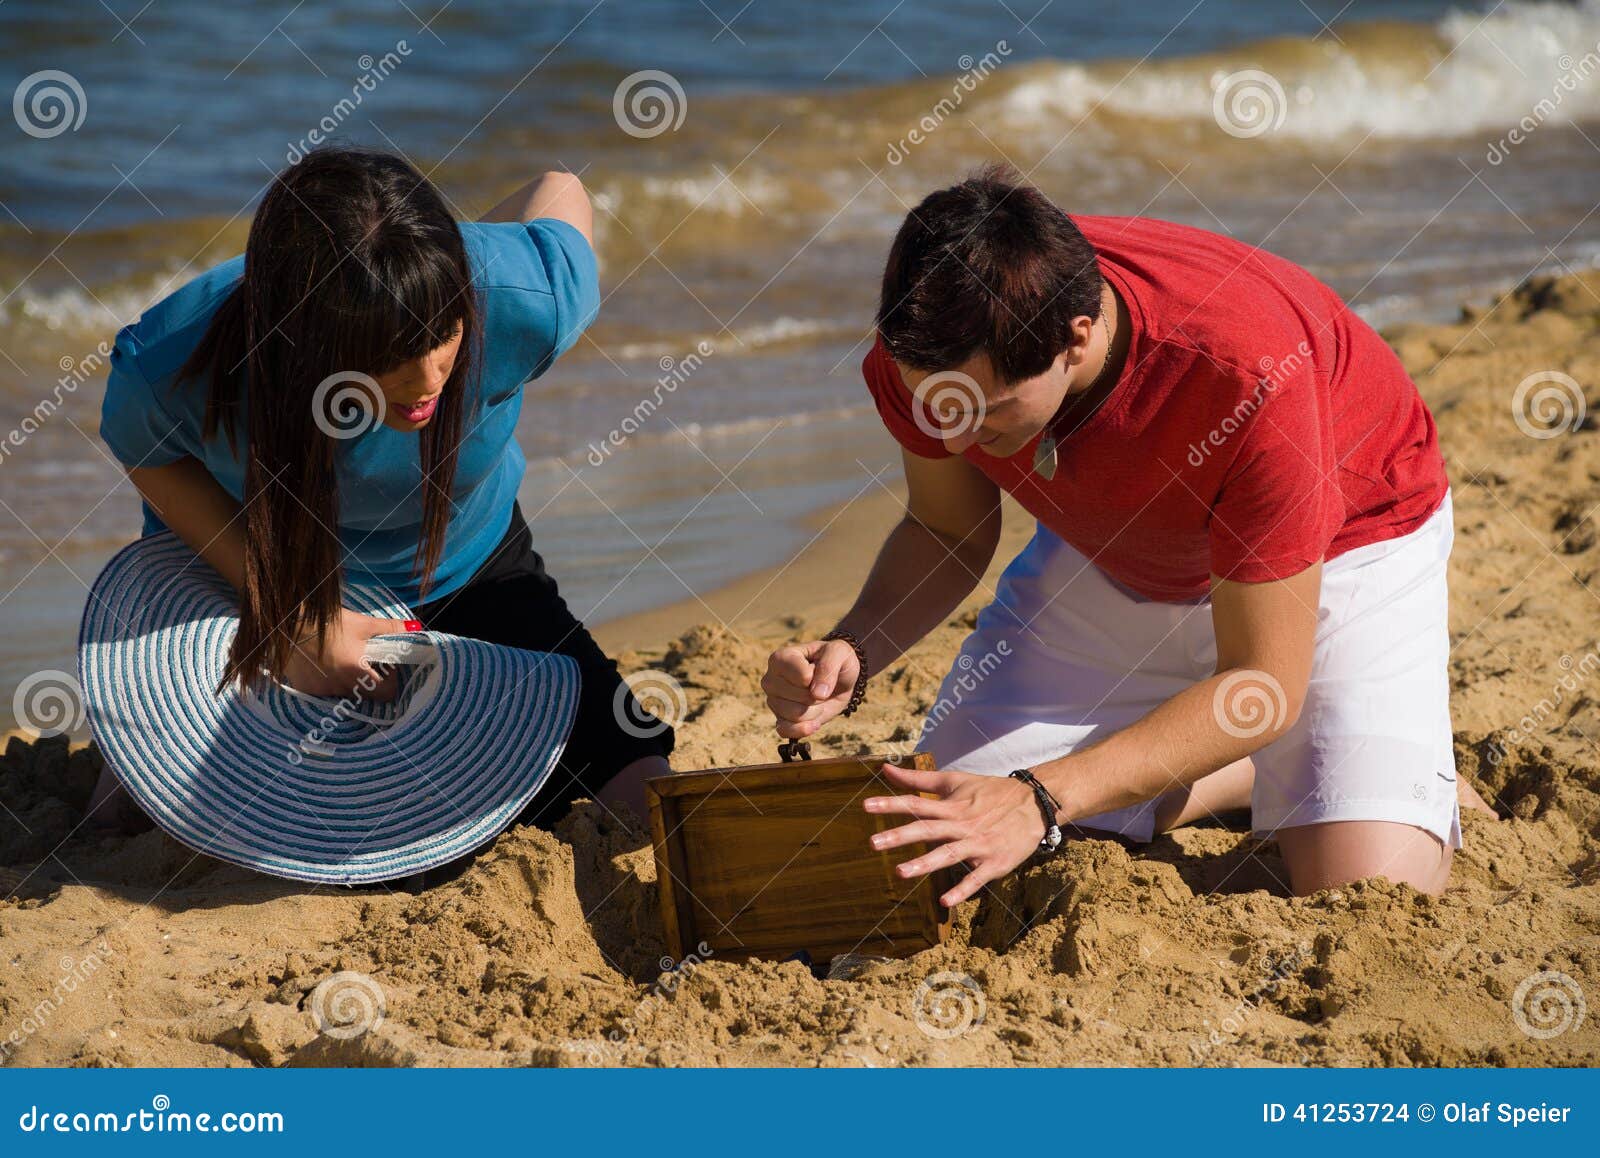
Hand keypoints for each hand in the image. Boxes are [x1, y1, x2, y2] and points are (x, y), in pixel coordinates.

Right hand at [282, 608, 409, 701]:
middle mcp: (340, 687)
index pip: (386, 693)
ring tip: (341, 660)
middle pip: (366, 694)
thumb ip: (390, 629)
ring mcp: (321, 690)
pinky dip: (327, 681)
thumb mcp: (363, 624)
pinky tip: (322, 664)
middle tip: (365, 662)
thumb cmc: (328, 622)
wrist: (287, 623)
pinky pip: (324, 691)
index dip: (391, 682)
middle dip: (370, 682)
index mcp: (358, 673)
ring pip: (344, 693)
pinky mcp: (305, 689)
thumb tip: (415, 628)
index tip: (386, 668)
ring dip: (348, 682)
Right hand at [761, 638, 859, 738]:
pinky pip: (786, 731)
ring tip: (816, 699)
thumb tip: (817, 694)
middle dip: (817, 695)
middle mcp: (771, 679)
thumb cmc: (835, 660)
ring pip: (796, 715)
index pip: (801, 676)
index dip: (817, 677)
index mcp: (780, 658)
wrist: (839, 679)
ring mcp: (773, 701)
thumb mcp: (839, 652)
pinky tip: (814, 723)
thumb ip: (829, 667)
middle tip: (819, 686)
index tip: (819, 669)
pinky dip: (804, 729)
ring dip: (815, 710)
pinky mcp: (779, 719)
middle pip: (798, 697)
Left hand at [865, 762, 1046, 906]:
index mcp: (951, 806)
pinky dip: (962, 890)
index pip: (916, 803)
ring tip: (901, 872)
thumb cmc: (989, 792)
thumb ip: (918, 779)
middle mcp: (962, 824)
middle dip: (900, 836)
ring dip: (925, 863)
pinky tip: (944, 903)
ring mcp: (978, 844)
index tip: (866, 806)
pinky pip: (976, 879)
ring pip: (949, 854)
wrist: (1033, 804)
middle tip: (873, 843)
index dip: (891, 804)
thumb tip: (886, 768)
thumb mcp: (955, 781)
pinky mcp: (994, 863)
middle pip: (927, 829)